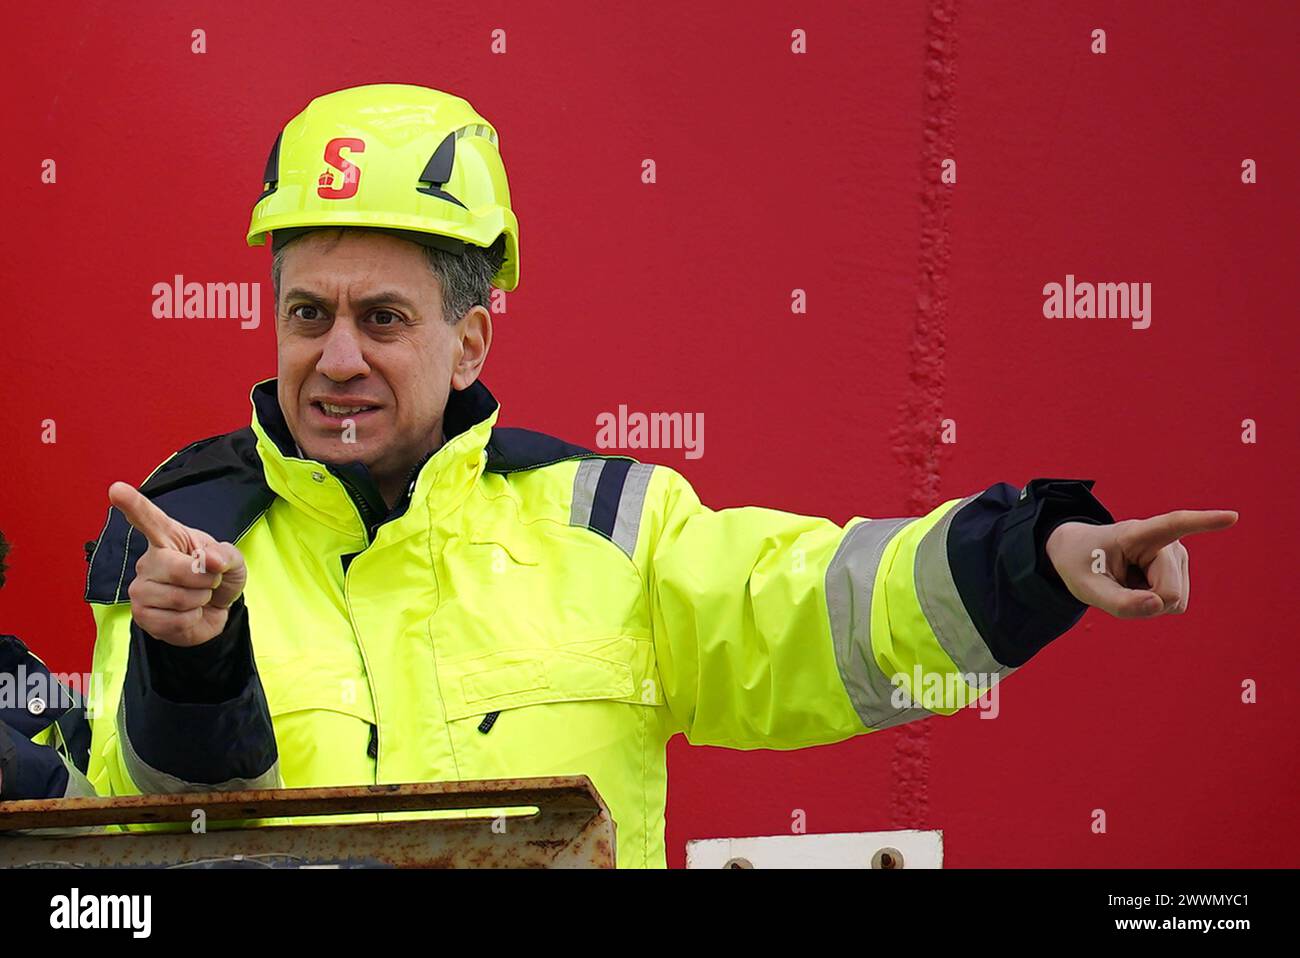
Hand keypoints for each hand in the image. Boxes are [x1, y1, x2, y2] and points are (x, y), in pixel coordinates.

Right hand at [108, 481, 247, 646]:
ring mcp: (141, 589)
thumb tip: (210, 561)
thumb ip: (226, 554)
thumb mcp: (232, 561)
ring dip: (200, 600)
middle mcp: (149, 561)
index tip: (117, 489)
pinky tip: (187, 615)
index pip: (149, 520)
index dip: (133, 504)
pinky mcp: (141, 615)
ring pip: (179, 598)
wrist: (214, 611)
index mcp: (168, 538)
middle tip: (209, 581)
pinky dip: (192, 619)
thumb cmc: (218, 577)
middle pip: (178, 569)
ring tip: (197, 597)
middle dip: (206, 579)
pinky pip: (175, 620)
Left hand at [1046, 509, 1236, 618]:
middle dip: (1143, 601)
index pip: (1174, 525)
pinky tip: (1137, 585)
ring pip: (1173, 602)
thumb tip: (1160, 606)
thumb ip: (1119, 603)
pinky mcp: (1180, 571)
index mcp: (1139, 533)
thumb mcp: (1087, 588)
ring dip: (1146, 602)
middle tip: (1118, 584)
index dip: (1204, 522)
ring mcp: (1177, 557)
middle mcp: (1167, 542)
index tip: (1232, 517)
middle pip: (1169, 593)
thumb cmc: (1082, 565)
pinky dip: (1152, 603)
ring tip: (1126, 581)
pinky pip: (1173, 604)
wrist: (1082, 554)